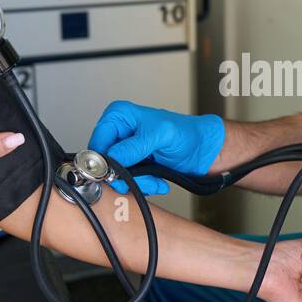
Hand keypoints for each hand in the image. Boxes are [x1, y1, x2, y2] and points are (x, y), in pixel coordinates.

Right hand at [88, 100, 224, 195]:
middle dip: (125, 175)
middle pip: (104, 163)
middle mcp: (118, 132)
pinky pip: (127, 183)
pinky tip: (158, 181)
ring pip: (115, 177)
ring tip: (156, 179)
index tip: (118, 173)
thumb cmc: (187, 134)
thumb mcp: (161, 135)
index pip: (97, 143)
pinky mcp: (133, 166)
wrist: (204, 150)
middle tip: (144, 178)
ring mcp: (125, 151)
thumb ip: (134, 146)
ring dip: (138, 183)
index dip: (104, 161)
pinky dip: (144, 186)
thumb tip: (112, 158)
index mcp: (118, 116)